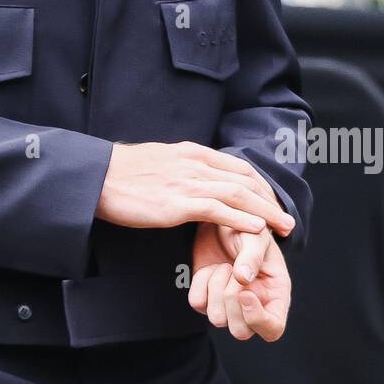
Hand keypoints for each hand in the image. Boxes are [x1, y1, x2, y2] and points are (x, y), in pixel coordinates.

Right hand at [96, 139, 295, 237]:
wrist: (96, 176)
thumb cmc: (121, 173)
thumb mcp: (159, 161)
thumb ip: (181, 168)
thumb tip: (192, 179)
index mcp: (191, 153)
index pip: (237, 166)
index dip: (260, 186)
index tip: (272, 202)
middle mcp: (194, 164)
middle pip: (244, 180)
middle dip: (270, 201)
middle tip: (287, 220)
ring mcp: (186, 182)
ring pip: (237, 194)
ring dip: (265, 212)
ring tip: (282, 228)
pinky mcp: (176, 203)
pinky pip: (217, 210)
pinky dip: (240, 219)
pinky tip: (255, 230)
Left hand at [190, 221, 291, 341]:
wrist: (223, 217)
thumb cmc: (248, 227)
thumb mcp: (256, 236)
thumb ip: (252, 256)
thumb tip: (243, 279)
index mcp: (275, 296)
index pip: (273, 329)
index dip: (258, 320)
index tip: (245, 293)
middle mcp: (253, 306)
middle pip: (241, 331)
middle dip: (232, 301)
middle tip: (233, 270)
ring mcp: (227, 305)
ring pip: (217, 319)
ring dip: (217, 287)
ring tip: (224, 266)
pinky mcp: (206, 297)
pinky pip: (198, 303)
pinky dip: (200, 283)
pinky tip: (211, 267)